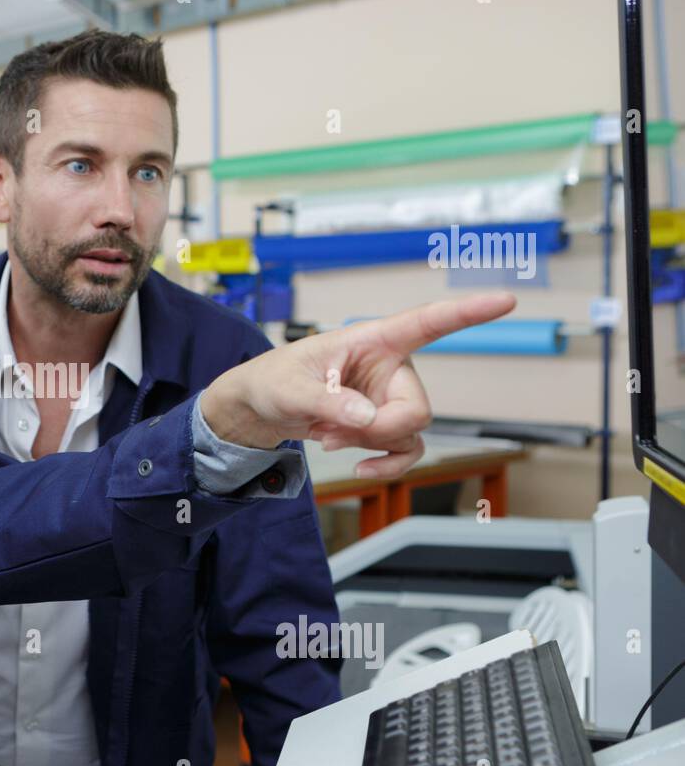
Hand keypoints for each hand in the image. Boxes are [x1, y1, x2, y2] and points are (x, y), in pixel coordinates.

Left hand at [201, 291, 517, 478]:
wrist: (260, 410)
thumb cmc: (272, 382)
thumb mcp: (288, 389)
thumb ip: (327, 402)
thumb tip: (368, 419)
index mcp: (373, 339)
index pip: (426, 322)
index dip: (466, 312)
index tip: (505, 300)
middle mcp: (392, 367)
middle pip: (417, 408)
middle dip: (379, 430)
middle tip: (334, 432)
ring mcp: (391, 397)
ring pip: (409, 433)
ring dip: (368, 443)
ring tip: (327, 435)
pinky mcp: (385, 424)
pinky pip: (405, 450)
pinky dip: (383, 462)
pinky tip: (358, 465)